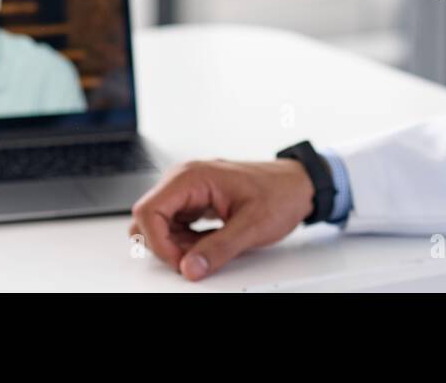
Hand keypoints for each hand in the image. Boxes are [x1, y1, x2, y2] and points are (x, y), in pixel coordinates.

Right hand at [129, 158, 315, 280]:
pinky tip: (208, 242)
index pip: (148, 211)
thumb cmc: (279, 194)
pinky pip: (174, 225)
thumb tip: (190, 268)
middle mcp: (184, 179)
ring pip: (159, 224)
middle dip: (166, 245)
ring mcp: (187, 189)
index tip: (179, 261)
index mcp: (192, 176)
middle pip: (148, 218)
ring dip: (176, 244)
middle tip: (196, 255)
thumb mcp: (252, 226)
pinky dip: (185, 241)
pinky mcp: (193, 201)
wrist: (297, 185)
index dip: (158, 243)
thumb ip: (219, 249)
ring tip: (209, 247)